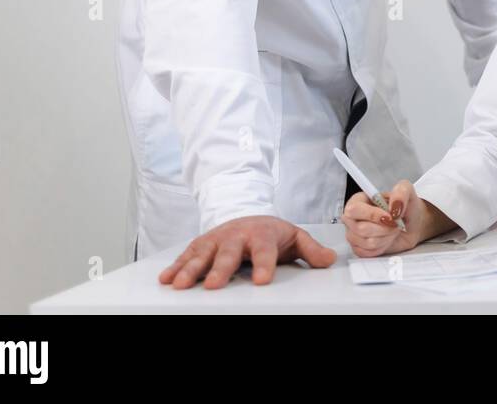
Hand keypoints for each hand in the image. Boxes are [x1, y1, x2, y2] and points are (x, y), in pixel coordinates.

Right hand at [158, 215, 336, 289]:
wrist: (247, 212)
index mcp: (262, 235)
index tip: (262, 280)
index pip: (265, 251)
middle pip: (229, 253)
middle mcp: (237, 236)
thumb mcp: (294, 237)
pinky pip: (187, 255)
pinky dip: (176, 266)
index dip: (264, 265)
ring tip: (182, 284)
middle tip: (215, 284)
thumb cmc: (270, 231)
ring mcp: (217, 240)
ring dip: (191, 269)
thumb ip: (310, 250)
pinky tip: (167, 278)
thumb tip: (328, 261)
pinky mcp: (202, 244)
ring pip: (203, 254)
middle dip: (221, 268)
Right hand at [342, 180, 426, 257]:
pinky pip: (369, 253)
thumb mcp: (406, 190)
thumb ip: (401, 192)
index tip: (390, 217)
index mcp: (358, 200)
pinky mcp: (360, 249)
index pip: (354, 209)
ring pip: (368, 242)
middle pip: (361, 228)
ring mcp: (354, 235)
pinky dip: (384, 246)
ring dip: (387, 237)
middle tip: (396, 223)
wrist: (411, 225)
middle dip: (385, 228)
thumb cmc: (405, 207)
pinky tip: (388, 238)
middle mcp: (352, 218)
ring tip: (393, 229)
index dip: (372, 215)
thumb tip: (394, 206)